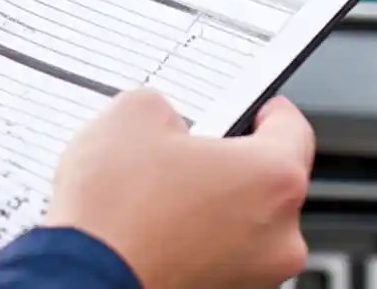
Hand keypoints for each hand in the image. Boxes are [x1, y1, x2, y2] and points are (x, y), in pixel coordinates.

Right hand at [45, 91, 313, 288]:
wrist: (84, 278)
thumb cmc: (115, 212)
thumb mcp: (132, 113)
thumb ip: (165, 105)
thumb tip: (164, 121)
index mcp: (274, 179)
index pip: (292, 128)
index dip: (265, 108)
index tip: (252, 107)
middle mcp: (280, 236)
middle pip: (265, 181)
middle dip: (225, 163)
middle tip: (181, 152)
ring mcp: (254, 277)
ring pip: (240, 223)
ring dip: (208, 206)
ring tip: (154, 195)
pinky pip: (217, 256)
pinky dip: (193, 241)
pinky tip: (150, 229)